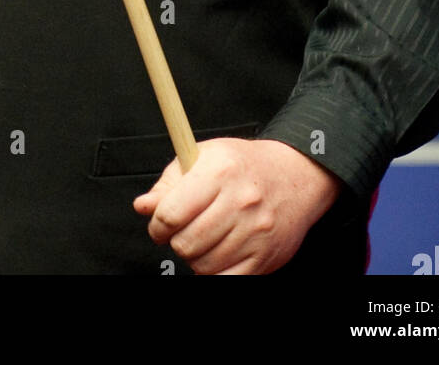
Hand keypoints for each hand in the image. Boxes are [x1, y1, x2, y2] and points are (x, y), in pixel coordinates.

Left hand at [133, 138, 341, 274]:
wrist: (295, 176)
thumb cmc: (242, 165)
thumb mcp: (203, 157)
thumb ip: (169, 183)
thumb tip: (144, 206)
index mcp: (219, 172)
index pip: (171, 213)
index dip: (157, 225)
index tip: (159, 226)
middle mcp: (239, 201)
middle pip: (186, 243)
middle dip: (176, 242)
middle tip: (183, 232)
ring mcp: (255, 232)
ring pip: (204, 266)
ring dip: (196, 257)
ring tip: (203, 239)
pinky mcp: (265, 256)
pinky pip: (227, 280)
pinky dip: (215, 273)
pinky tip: (217, 255)